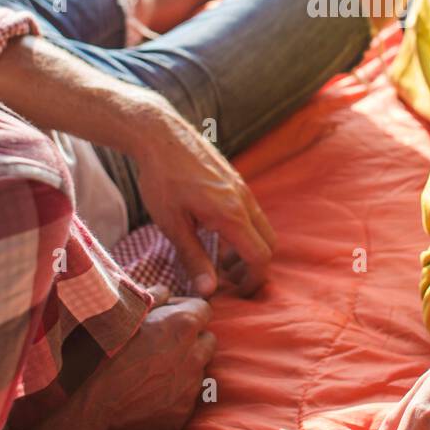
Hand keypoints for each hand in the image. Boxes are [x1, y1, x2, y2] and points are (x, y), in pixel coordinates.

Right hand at [36, 286, 215, 429]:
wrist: (90, 407)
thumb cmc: (103, 355)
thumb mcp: (124, 314)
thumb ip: (152, 297)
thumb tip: (165, 291)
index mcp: (182, 325)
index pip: (204, 308)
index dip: (185, 310)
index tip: (168, 317)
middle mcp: (194, 355)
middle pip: (207, 339)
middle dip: (191, 338)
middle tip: (163, 343)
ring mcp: (191, 386)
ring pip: (199, 368)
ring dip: (184, 365)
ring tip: (154, 369)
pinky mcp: (184, 411)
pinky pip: (187, 395)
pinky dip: (175, 391)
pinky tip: (150, 390)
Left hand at [129, 112, 275, 298]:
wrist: (160, 135)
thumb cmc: (161, 179)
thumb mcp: (172, 225)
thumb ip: (193, 259)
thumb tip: (209, 292)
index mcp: (231, 214)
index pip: (259, 256)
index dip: (254, 281)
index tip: (239, 295)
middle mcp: (244, 200)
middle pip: (268, 242)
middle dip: (254, 266)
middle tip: (229, 280)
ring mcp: (242, 188)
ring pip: (260, 226)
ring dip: (247, 248)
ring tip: (217, 259)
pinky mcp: (235, 180)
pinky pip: (251, 212)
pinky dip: (242, 230)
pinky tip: (213, 233)